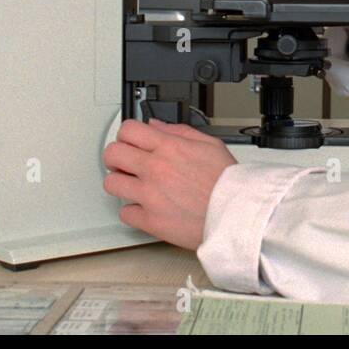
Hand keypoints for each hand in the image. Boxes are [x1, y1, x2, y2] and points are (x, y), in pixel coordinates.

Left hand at [103, 119, 236, 250]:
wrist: (237, 214)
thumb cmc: (228, 183)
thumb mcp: (210, 144)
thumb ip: (179, 132)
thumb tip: (156, 127)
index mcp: (169, 148)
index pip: (128, 130)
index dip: (126, 135)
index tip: (130, 141)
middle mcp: (156, 169)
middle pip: (112, 154)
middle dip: (116, 157)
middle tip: (125, 163)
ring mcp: (150, 196)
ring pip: (111, 184)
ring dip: (121, 184)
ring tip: (132, 186)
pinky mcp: (151, 221)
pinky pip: (125, 214)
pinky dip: (133, 212)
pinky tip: (144, 208)